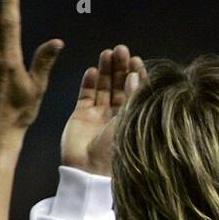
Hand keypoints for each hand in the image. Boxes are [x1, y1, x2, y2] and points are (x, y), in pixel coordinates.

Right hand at [62, 46, 145, 175]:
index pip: (136, 92)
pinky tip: (94, 70)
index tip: (137, 60)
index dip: (137, 75)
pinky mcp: (81, 115)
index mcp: (133, 119)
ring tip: (108, 53)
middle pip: (120, 86)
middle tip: (122, 49)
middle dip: (121, 67)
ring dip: (106, 70)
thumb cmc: (116, 152)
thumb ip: (132, 98)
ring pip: (104, 87)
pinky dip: (90, 82)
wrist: (90, 170)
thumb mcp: (129, 123)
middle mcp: (117, 116)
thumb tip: (135, 75)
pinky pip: (87, 94)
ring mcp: (99, 115)